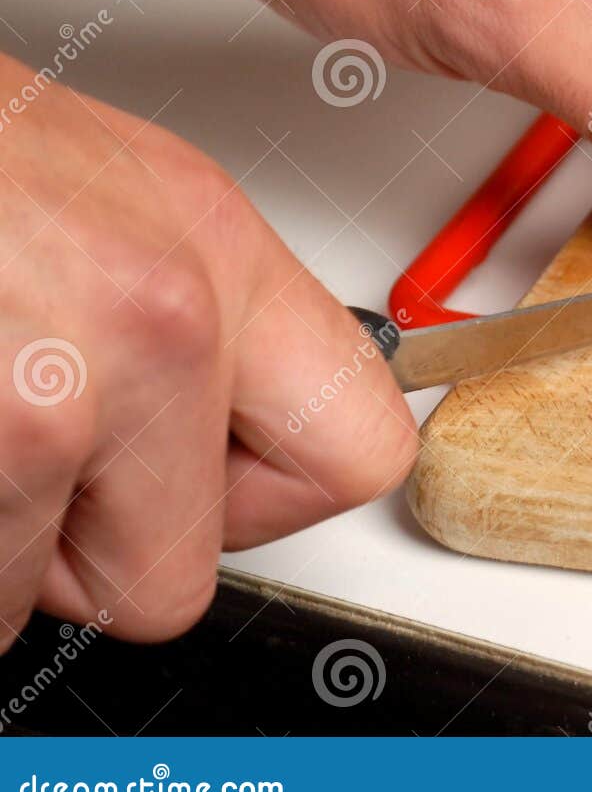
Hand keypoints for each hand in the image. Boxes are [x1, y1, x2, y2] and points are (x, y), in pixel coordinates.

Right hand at [0, 55, 414, 646]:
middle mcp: (158, 322)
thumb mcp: (123, 195)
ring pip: (34, 596)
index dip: (267, 501)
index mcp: (218, 254)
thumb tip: (238, 429)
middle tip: (35, 455)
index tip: (220, 485)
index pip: (356, 455)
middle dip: (89, 551)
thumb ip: (201, 324)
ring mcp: (47, 397)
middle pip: (175, 576)